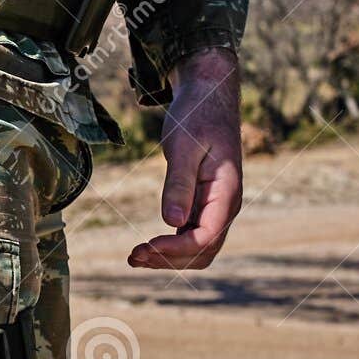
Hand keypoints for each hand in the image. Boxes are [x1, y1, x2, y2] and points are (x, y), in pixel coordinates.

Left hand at [128, 47, 242, 270]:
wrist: (208, 98)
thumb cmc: (196, 118)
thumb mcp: (184, 147)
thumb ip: (179, 185)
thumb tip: (171, 222)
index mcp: (226, 194)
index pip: (204, 238)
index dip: (174, 250)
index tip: (143, 248)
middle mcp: (225, 206)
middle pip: (202, 252)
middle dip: (169, 260)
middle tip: (132, 257)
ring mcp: (216, 207)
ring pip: (197, 248)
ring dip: (168, 258)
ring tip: (134, 257)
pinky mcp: (202, 204)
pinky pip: (190, 235)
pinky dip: (169, 245)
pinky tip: (145, 247)